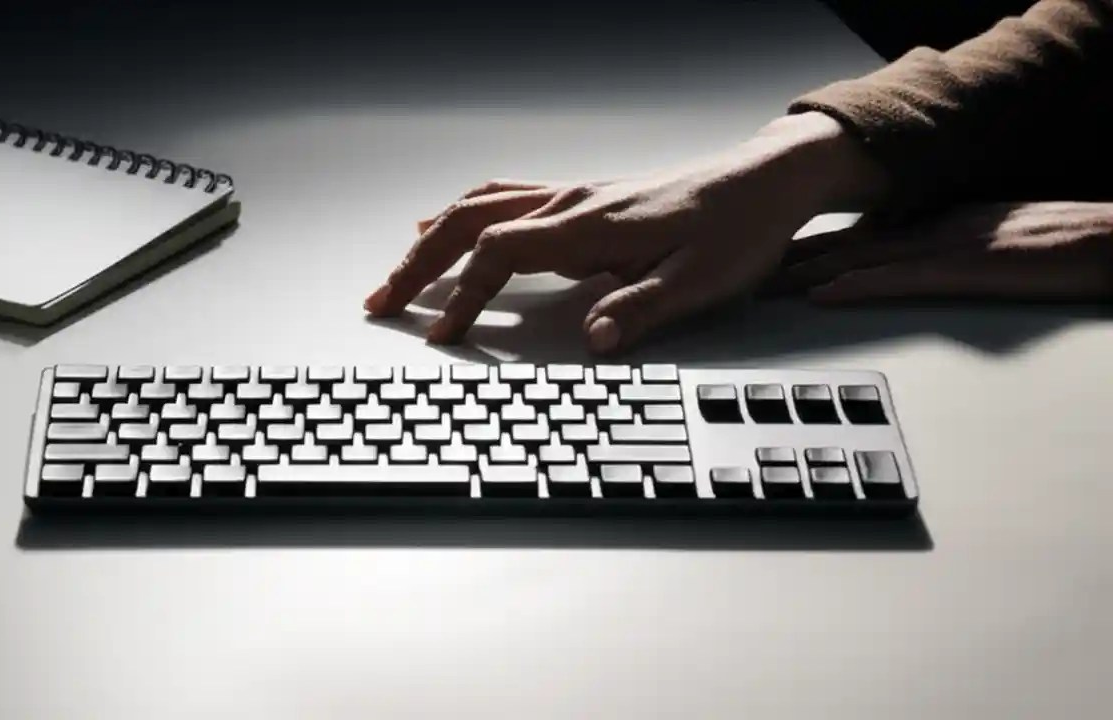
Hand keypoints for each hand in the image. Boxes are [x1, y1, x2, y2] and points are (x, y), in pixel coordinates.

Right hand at [364, 112, 883, 354]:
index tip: (439, 333)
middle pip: (469, 223)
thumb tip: (594, 340)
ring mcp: (575, 197)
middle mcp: (572, 205)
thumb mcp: (701, 281)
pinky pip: (506, 199)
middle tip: (381, 298)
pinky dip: (465, 214)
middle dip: (419, 263)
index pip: (499, 254)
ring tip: (399, 269)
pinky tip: (449, 223)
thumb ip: (642, 309)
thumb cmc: (737, 229)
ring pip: (481, 207)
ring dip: (433, 237)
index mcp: (590, 227)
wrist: (765, 180)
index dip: (462, 294)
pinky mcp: (585, 199)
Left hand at [770, 202, 1112, 302]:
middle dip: (793, 259)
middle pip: (848, 244)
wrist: (1108, 240)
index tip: (770, 257)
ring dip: (808, 272)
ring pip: (862, 258)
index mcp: (936, 227)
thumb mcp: (990, 249)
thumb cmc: (1060, 248)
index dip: (812, 247)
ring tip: (762, 284)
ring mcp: (945, 248)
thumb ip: (945, 259)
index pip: (861, 238)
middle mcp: (931, 231)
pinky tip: (824, 294)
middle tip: (745, 269)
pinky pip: (901, 279)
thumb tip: (907, 276)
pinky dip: (858, 285)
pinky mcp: (965, 269)